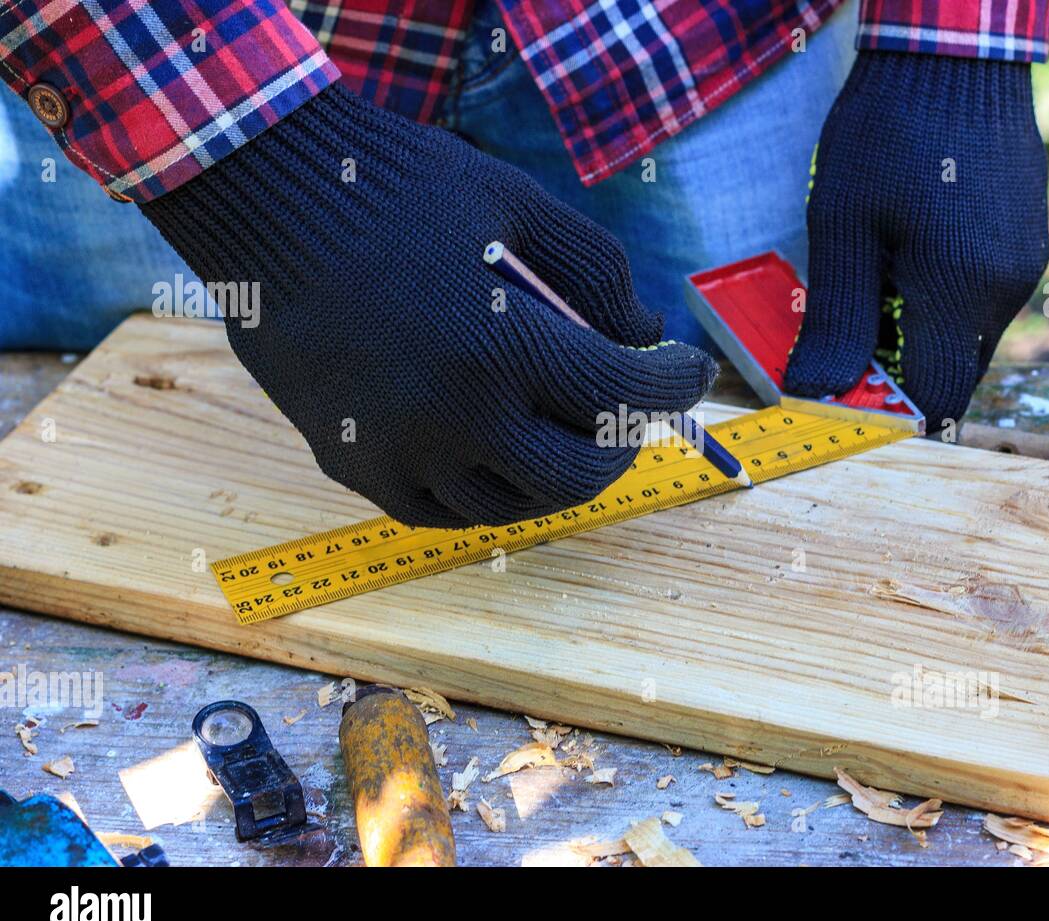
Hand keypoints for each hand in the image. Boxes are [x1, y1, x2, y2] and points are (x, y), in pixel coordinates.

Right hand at [144, 84, 715, 527]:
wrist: (268, 199)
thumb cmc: (401, 190)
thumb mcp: (519, 204)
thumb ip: (599, 273)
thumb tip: (645, 334)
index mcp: (502, 345)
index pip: (623, 395)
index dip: (675, 385)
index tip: (689, 370)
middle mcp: (453, 415)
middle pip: (577, 476)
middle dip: (622, 445)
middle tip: (629, 414)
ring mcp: (398, 450)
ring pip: (512, 507)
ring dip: (557, 476)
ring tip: (567, 436)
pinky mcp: (353, 463)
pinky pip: (440, 513)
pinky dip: (486, 494)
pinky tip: (498, 458)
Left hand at [785, 51, 1048, 429]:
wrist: (952, 51)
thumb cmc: (886, 132)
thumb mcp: (841, 230)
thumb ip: (834, 320)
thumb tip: (815, 393)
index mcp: (961, 292)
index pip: (932, 398)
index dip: (884, 412)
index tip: (838, 396)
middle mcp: (1006, 289)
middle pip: (951, 374)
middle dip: (896, 375)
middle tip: (842, 339)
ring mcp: (1023, 264)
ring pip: (965, 339)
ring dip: (916, 337)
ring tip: (870, 282)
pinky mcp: (1025, 242)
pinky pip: (981, 301)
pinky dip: (940, 304)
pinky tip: (902, 259)